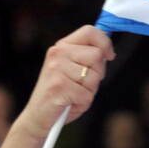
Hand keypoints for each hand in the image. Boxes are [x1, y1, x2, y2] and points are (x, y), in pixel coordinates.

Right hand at [18, 25, 114, 139]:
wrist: (38, 116)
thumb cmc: (61, 95)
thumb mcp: (73, 71)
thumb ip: (87, 59)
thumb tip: (108, 51)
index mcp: (62, 47)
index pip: (89, 32)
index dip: (105, 42)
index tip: (110, 55)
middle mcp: (58, 54)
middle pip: (96, 55)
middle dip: (97, 74)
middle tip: (82, 84)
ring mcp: (57, 69)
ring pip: (94, 77)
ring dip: (89, 91)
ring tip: (74, 94)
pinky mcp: (59, 86)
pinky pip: (87, 95)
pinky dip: (83, 103)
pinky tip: (70, 103)